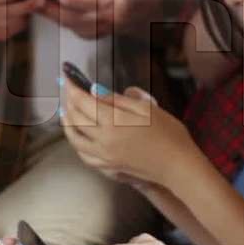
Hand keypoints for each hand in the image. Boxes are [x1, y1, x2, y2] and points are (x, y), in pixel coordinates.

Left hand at [41, 0, 144, 39]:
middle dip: (54, 10)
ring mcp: (96, 29)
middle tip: (37, 1)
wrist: (121, 10)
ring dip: (52, 15)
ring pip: (70, 24)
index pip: (91, 2)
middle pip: (76, 17)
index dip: (75, 1)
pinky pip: (70, 28)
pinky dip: (59, 20)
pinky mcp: (89, 36)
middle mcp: (103, 17)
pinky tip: (50, 12)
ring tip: (39, 5)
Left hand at [61, 81, 201, 189]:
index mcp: (113, 122)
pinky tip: (78, 136)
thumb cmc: (168, 133)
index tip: (66, 77)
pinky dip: (76, 143)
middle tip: (67, 91)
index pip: (83, 101)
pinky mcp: (108, 167)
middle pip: (75, 119)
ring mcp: (104, 156)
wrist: (177, 165)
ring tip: (66, 111)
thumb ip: (118, 100)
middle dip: (68, 102)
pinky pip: (84, 155)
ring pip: (75, 139)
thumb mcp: (145, 108)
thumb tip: (96, 92)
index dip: (72, 88)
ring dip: (67, 123)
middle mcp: (103, 140)